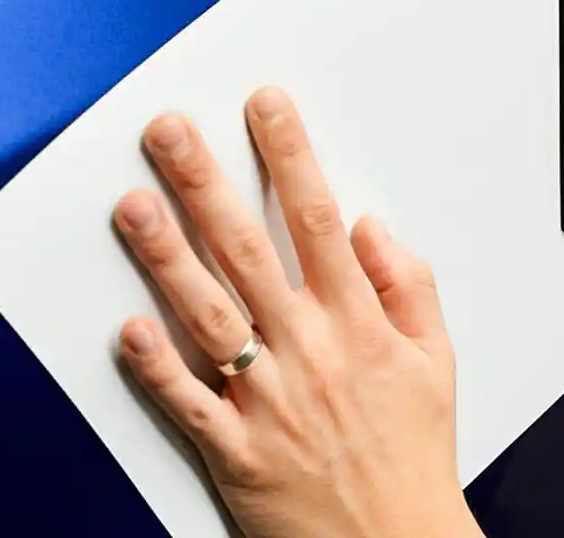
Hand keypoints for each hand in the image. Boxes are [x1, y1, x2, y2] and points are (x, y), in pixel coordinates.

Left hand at [112, 88, 481, 537]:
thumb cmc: (413, 454)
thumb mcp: (437, 360)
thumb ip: (407, 285)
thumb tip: (369, 229)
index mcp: (357, 324)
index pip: (317, 220)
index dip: (289, 155)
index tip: (265, 108)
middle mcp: (308, 351)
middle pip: (248, 251)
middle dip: (204, 183)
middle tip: (168, 133)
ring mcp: (267, 399)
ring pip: (207, 314)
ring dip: (166, 256)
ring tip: (131, 205)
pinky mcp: (236, 449)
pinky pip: (187, 402)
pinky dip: (155, 368)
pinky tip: (126, 329)